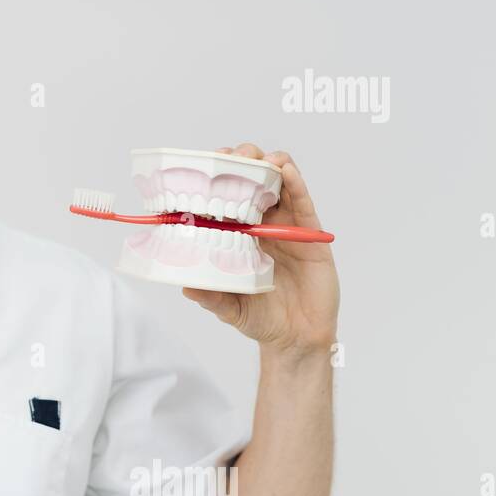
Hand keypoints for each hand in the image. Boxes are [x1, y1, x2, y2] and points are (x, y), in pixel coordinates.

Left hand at [181, 143, 339, 355]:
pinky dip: (296, 184)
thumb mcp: (228, 307)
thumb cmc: (260, 318)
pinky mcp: (310, 235)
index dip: (216, 179)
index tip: (203, 164)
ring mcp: (287, 227)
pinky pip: (304, 203)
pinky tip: (286, 170)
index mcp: (238, 236)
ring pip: (280, 185)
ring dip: (269, 164)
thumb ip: (210, 297)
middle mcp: (262, 226)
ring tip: (258, 157)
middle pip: (252, 182)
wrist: (296, 338)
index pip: (226, 198)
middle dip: (241, 163)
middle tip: (230, 157)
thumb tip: (185, 285)